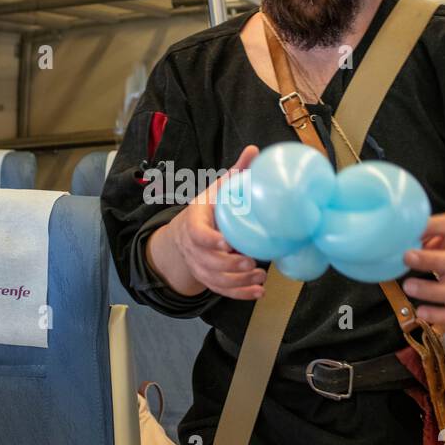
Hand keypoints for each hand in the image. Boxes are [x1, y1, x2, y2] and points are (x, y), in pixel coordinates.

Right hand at [153, 145, 265, 300]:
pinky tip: (258, 292)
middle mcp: (193, 247)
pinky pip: (221, 290)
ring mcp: (199, 265)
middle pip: (208, 261)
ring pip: (216, 279)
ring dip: (238, 282)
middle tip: (252, 263)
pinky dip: (240, 294)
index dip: (210, 240)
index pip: (198, 234)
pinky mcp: (207, 278)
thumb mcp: (216, 190)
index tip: (227, 243)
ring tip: (260, 277)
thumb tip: (254, 150)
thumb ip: (235, 174)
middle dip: (230, 266)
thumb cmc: (207, 210)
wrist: (184, 234)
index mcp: (194, 222)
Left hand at [400, 213, 444, 326]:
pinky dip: (440, 316)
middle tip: (407, 257)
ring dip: (433, 291)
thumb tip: (394, 233)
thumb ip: (423, 232)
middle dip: (433, 260)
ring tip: (408, 286)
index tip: (411, 227)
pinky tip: (421, 312)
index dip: (435, 226)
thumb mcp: (442, 234)